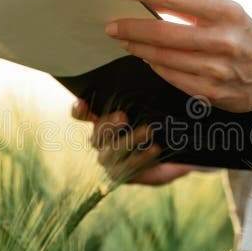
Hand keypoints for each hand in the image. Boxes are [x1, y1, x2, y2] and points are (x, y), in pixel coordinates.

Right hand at [71, 99, 193, 184]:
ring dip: (129, 140)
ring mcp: (107, 159)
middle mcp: (100, 140)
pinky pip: (124, 169)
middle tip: (124, 116)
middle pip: (96, 134)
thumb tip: (154, 75)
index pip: (81, 115)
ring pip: (110, 152)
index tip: (83, 103)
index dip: (79, 110)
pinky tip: (156, 149)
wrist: (172, 155)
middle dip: (108, 125)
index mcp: (102, 120)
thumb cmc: (158, 124)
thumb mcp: (153, 107)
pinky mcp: (118, 175)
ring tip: (149, 131)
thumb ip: (146, 94)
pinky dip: (140, 158)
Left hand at [104, 0, 251, 111]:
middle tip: (110, 24)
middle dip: (130, 27)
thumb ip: (189, 8)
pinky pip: (171, 77)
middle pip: (162, 32)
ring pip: (163, 57)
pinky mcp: (211, 93)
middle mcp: (223, 40)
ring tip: (124, 39)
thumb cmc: (243, 34)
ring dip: (138, 48)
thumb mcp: (225, 11)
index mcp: (226, 11)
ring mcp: (217, 70)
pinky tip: (147, 57)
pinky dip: (155, 65)